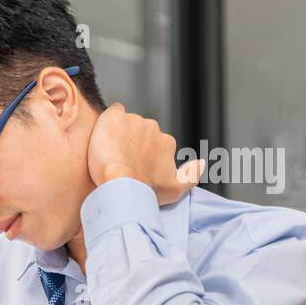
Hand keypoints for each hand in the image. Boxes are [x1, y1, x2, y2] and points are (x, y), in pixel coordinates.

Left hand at [87, 103, 204, 204]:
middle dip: (130, 144)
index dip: (142, 156)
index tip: (132, 166)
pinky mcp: (115, 118)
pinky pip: (113, 113)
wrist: (119, 185)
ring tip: (108, 154)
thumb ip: (191, 176)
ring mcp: (134, 121)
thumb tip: (201, 163)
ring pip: (125, 125)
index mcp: (166, 143)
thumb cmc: (143, 191)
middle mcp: (153, 129)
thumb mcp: (174, 190)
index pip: (154, 144)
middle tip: (118, 161)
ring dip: (118, 136)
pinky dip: (109, 121)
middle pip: (139, 133)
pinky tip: (103, 133)